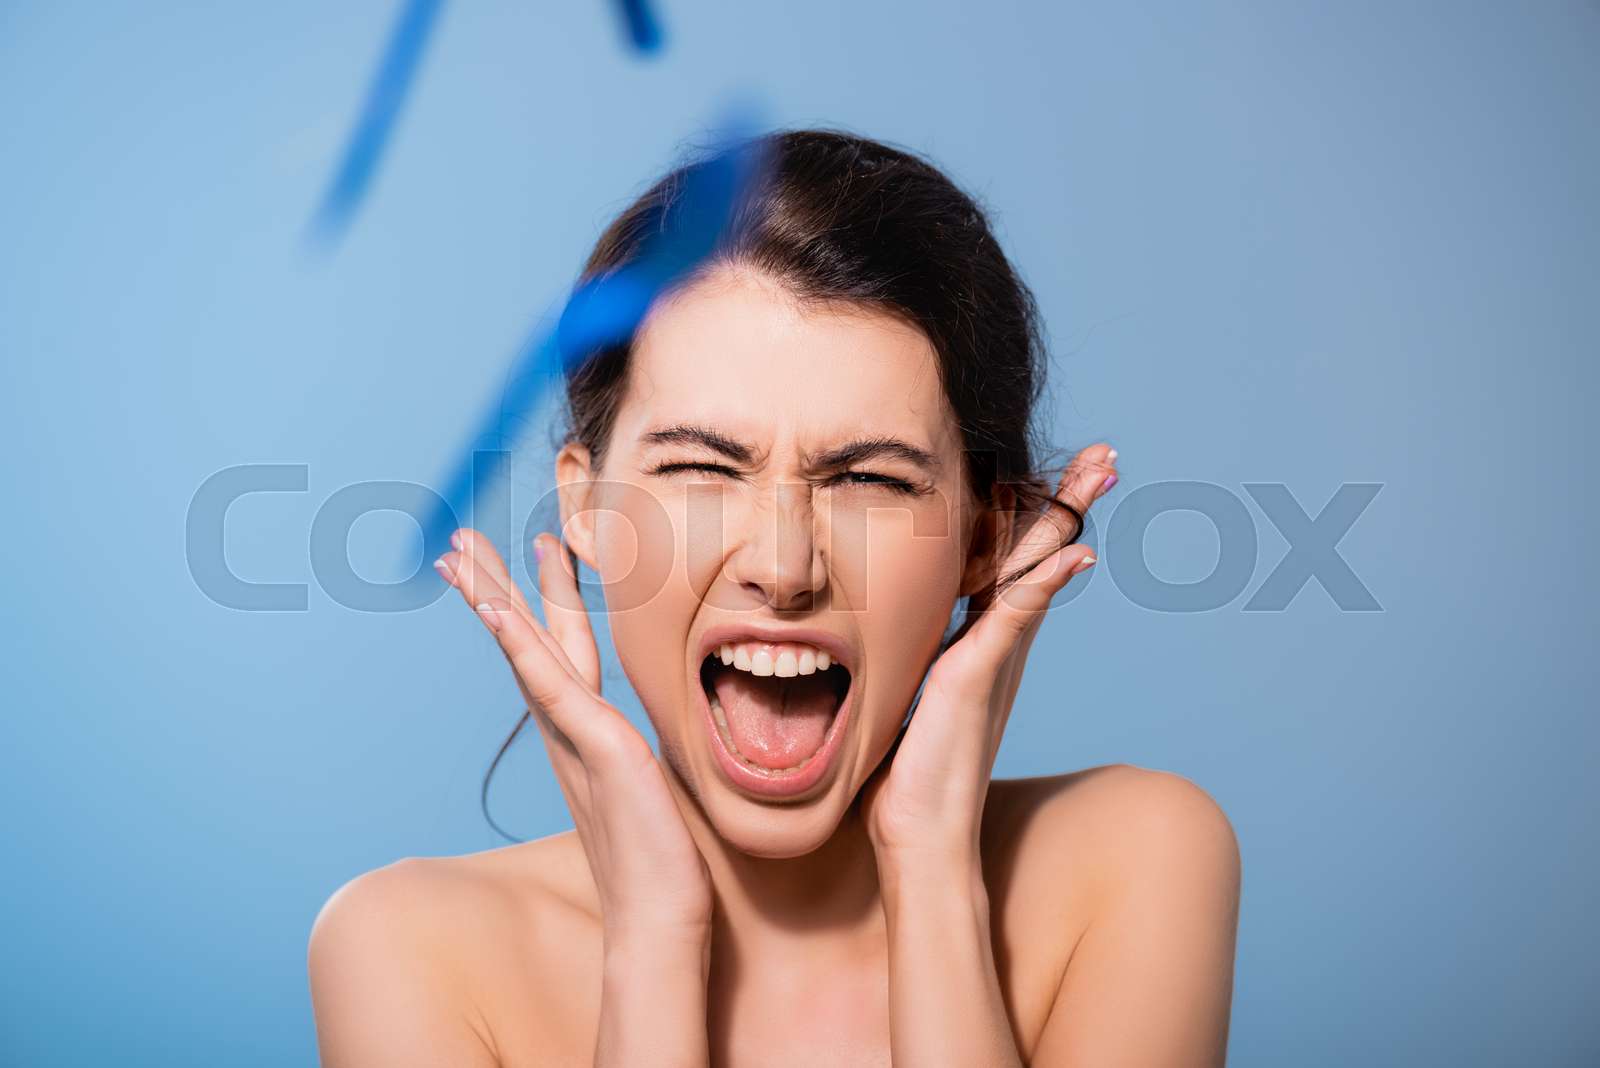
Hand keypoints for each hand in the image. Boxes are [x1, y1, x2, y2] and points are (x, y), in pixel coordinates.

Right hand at [435, 530, 712, 943]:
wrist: (662, 924)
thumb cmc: (663, 867)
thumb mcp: (655, 789)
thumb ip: (641, 757)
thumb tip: (652, 746)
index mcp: (582, 736)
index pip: (553, 653)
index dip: (534, 603)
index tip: (529, 553)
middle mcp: (568, 732)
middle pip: (525, 642)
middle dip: (495, 586)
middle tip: (461, 539)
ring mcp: (577, 738)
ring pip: (527, 650)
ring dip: (494, 596)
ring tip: (462, 551)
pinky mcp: (599, 747)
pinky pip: (552, 684)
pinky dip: (521, 644)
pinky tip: (496, 609)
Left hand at [858, 444, 1118, 867]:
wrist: (920, 835)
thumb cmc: (911, 776)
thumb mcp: (915, 697)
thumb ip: (923, 663)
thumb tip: (912, 648)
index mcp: (979, 642)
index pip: (1010, 561)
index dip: (1033, 516)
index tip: (1052, 472)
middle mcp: (997, 644)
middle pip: (1039, 554)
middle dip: (1070, 501)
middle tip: (1105, 455)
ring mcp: (994, 657)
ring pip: (1035, 569)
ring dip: (1068, 516)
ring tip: (1102, 471)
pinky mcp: (977, 675)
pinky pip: (1015, 614)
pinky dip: (1045, 580)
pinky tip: (1076, 550)